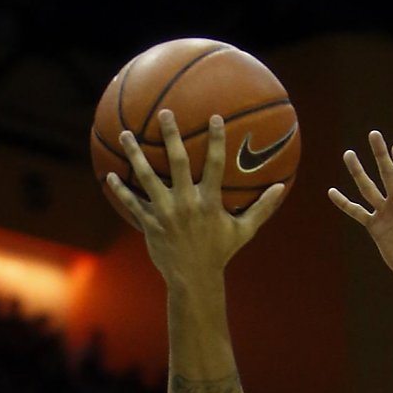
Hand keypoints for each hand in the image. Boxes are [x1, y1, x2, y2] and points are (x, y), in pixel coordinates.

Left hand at [106, 112, 285, 279]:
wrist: (194, 279)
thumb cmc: (219, 253)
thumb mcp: (243, 231)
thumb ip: (262, 208)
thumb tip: (281, 188)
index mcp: (209, 202)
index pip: (215, 165)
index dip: (215, 140)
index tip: (214, 117)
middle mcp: (186, 204)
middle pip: (177, 162)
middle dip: (171, 136)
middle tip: (164, 114)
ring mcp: (165, 213)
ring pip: (147, 178)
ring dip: (136, 155)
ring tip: (126, 135)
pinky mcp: (150, 224)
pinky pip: (132, 203)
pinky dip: (121, 190)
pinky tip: (110, 174)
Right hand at [328, 132, 392, 308]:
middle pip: (386, 175)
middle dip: (380, 155)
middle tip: (373, 134)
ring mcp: (385, 213)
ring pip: (368, 189)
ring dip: (358, 172)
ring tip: (348, 154)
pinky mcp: (374, 227)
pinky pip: (357, 212)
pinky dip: (344, 203)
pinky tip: (332, 192)